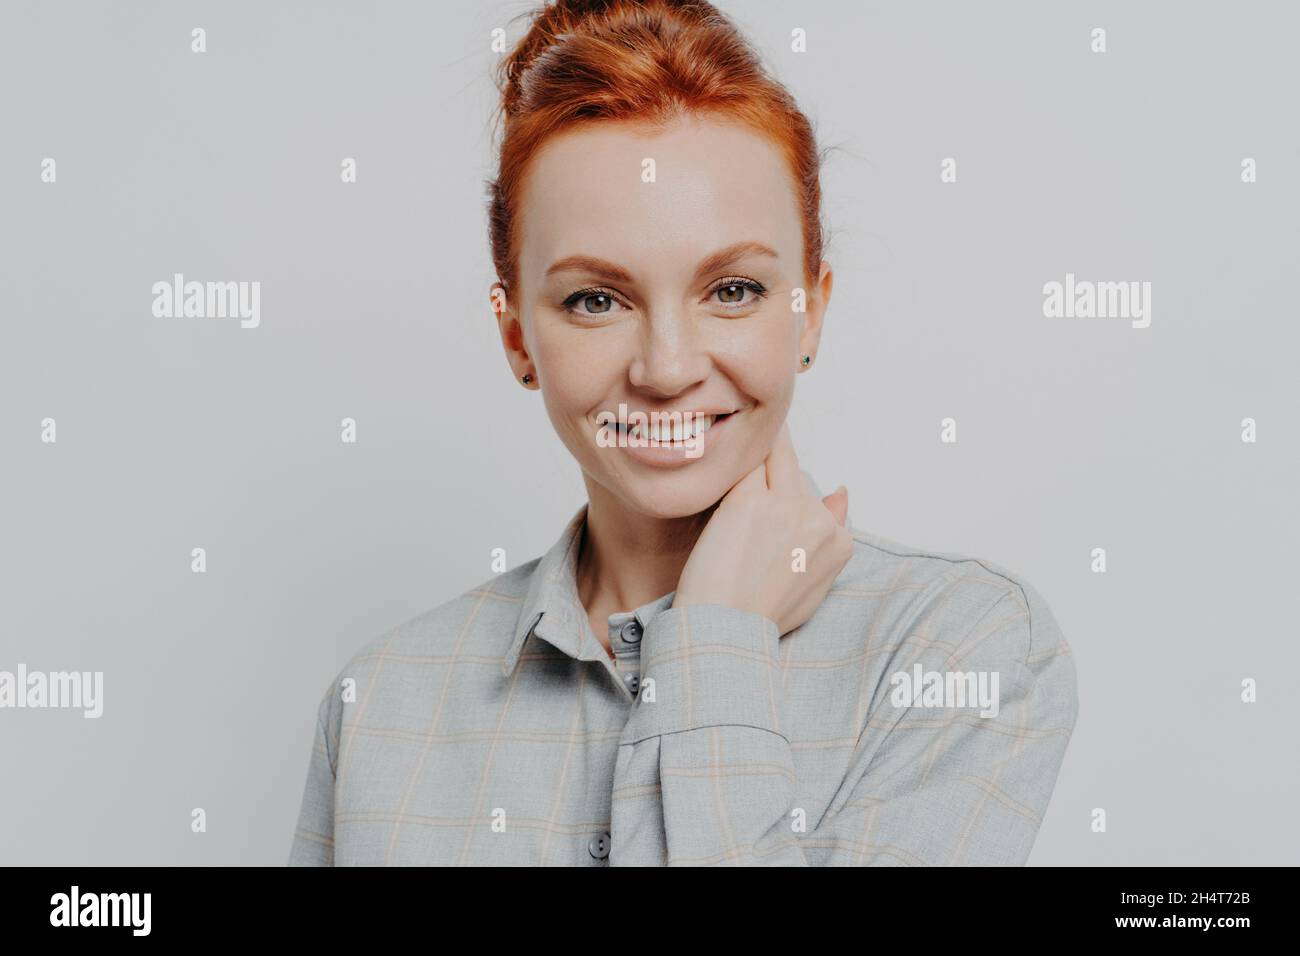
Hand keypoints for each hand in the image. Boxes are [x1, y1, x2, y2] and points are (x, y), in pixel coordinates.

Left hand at [674, 421, 852, 635]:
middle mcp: (818, 520)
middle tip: (738, 503)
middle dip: (770, 478)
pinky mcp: (750, 498)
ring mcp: (786, 505)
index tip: (764, 508)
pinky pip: (746, 463)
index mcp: (839, 543)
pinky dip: (730, 465)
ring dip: (753, 462)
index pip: (816, 499)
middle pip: (796, 476)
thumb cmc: (760, 615)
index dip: (785, 499)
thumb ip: (831, 539)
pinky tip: (716, 475)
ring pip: (776, 456)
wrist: (725, 630)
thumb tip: (840, 493)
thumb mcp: (813, 585)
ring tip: (726, 494)